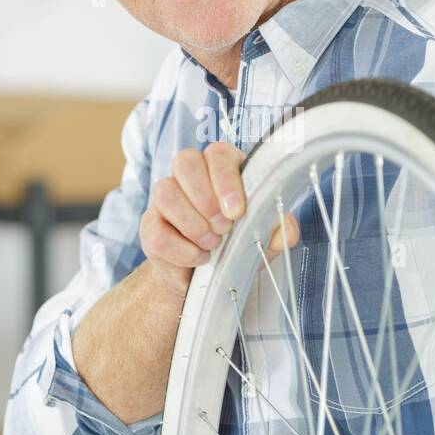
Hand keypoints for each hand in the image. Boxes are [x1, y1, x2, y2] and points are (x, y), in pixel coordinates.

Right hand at [140, 142, 298, 297]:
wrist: (205, 281)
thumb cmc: (236, 248)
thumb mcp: (264, 240)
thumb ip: (279, 230)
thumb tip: (285, 227)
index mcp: (221, 169)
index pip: (217, 153)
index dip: (226, 180)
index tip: (237, 211)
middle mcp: (190, 177)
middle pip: (184, 161)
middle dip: (205, 198)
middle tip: (223, 228)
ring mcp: (165, 199)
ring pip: (165, 192)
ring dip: (193, 224)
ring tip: (213, 244)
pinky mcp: (150, 226)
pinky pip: (156, 230)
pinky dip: (181, 249)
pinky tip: (198, 257)